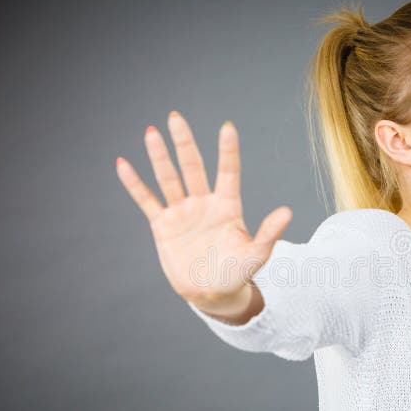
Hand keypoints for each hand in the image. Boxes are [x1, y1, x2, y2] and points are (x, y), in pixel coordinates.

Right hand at [116, 111, 292, 310]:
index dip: (227, 151)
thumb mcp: (256, 254)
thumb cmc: (238, 272)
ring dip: (160, 157)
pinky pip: (147, 201)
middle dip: (184, 143)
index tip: (227, 127)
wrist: (213, 293)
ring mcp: (183, 212)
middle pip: (193, 167)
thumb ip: (269, 233)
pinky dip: (135, 184)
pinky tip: (124, 165)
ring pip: (169, 179)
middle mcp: (204, 203)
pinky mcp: (163, 225)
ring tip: (152, 133)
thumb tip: (287, 212)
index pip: (228, 172)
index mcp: (228, 205)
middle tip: (175, 117)